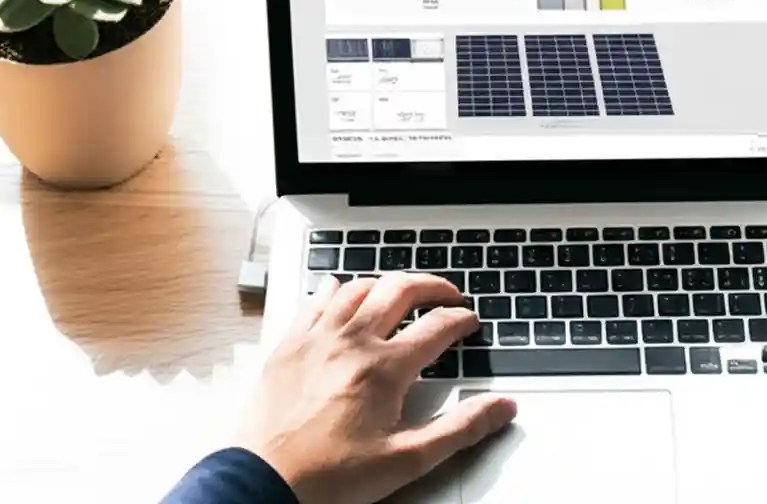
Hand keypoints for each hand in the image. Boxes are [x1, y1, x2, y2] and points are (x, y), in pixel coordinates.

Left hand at [235, 273, 516, 503]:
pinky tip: (341, 293)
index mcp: (384, 369)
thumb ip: (460, 429)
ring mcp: (317, 338)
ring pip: (359, 287)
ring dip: (388, 284)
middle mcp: (352, 342)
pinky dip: (337, 290)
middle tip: (447, 293)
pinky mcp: (289, 344)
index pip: (437, 327)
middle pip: (401, 290)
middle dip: (432, 286)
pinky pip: (316, 300)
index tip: (470, 321)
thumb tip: (500, 409)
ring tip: (402, 291)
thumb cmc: (330, 478)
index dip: (462, 319)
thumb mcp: (407, 460)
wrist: (266, 482)